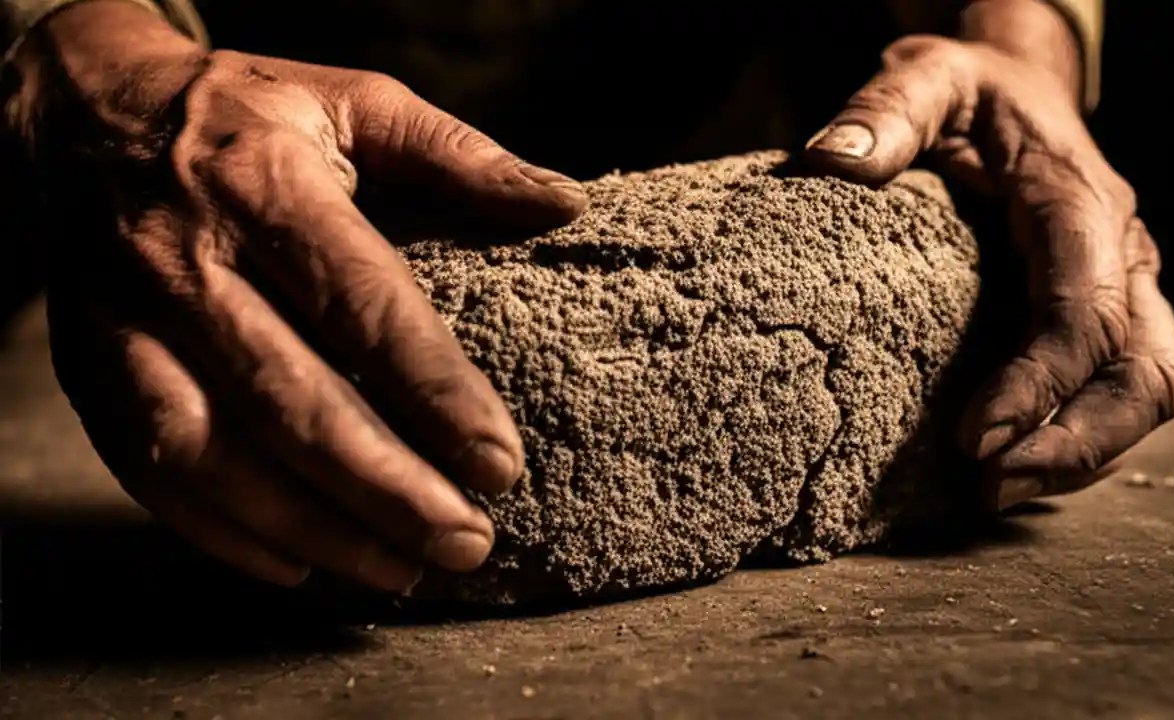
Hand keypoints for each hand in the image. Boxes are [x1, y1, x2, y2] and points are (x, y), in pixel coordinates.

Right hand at [11, 0, 585, 590]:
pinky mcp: (89, 370)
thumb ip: (459, 155)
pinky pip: (149, 473)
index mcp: (264, 185)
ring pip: (213, 455)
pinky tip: (302, 566)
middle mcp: (185, 260)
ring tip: (401, 570)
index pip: (362, 305)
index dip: (434, 392)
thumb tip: (564, 203)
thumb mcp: (354, 100)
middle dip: (385, 489)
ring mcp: (123, 324)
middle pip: (290, 401)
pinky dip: (226, 534)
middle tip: (466, 543)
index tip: (500, 465)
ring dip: (312, 529)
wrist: (84, 114)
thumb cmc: (245, 113)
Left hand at [803, 32, 1173, 510]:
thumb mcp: (928, 80)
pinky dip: (1076, 439)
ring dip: (1082, 455)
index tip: (972, 439)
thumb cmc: (970, 93)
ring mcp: (1121, 287)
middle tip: (992, 488)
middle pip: (1146, 370)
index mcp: (1079, 203)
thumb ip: (886, 113)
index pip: (1085, 311)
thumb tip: (830, 161)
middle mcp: (1118, 253)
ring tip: (994, 493)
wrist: (1017, 89)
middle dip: (1079, 444)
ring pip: (1145, 388)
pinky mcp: (1101, 313)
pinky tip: (1010, 467)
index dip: (1039, 384)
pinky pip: (1116, 390)